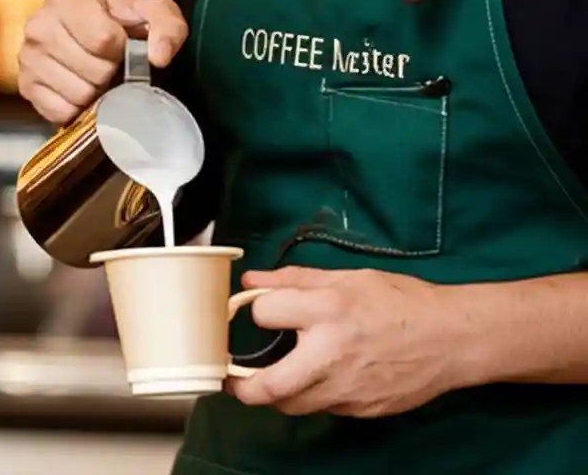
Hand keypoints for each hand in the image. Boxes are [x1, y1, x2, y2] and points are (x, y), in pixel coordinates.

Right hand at [18, 0, 187, 124]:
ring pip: (78, 94)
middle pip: (93, 71)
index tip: (122, 44)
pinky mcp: (25, 86)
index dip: (123, 49)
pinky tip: (79, 87)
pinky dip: (77, 107)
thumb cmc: (118, 19)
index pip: (103, 40)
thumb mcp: (152, 12)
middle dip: (109, 71)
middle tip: (108, 62)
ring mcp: (27, 58)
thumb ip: (168, 27)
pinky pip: (61, 111)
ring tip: (93, 74)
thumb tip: (159, 58)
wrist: (87, 27)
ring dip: (95, 91)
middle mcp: (38, 25)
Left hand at [227, 267, 465, 418]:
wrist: (454, 338)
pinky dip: (313, 395)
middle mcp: (332, 354)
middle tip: (233, 379)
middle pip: (268, 387)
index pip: (263, 314)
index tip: (258, 312)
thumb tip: (251, 281)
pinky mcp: (361, 409)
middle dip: (242, 387)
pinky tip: (321, 378)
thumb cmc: (402, 301)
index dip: (255, 310)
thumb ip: (294, 280)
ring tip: (274, 378)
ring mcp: (348, 388)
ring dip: (277, 394)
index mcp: (327, 311)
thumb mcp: (348, 278)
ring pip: (292, 405)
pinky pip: (323, 408)